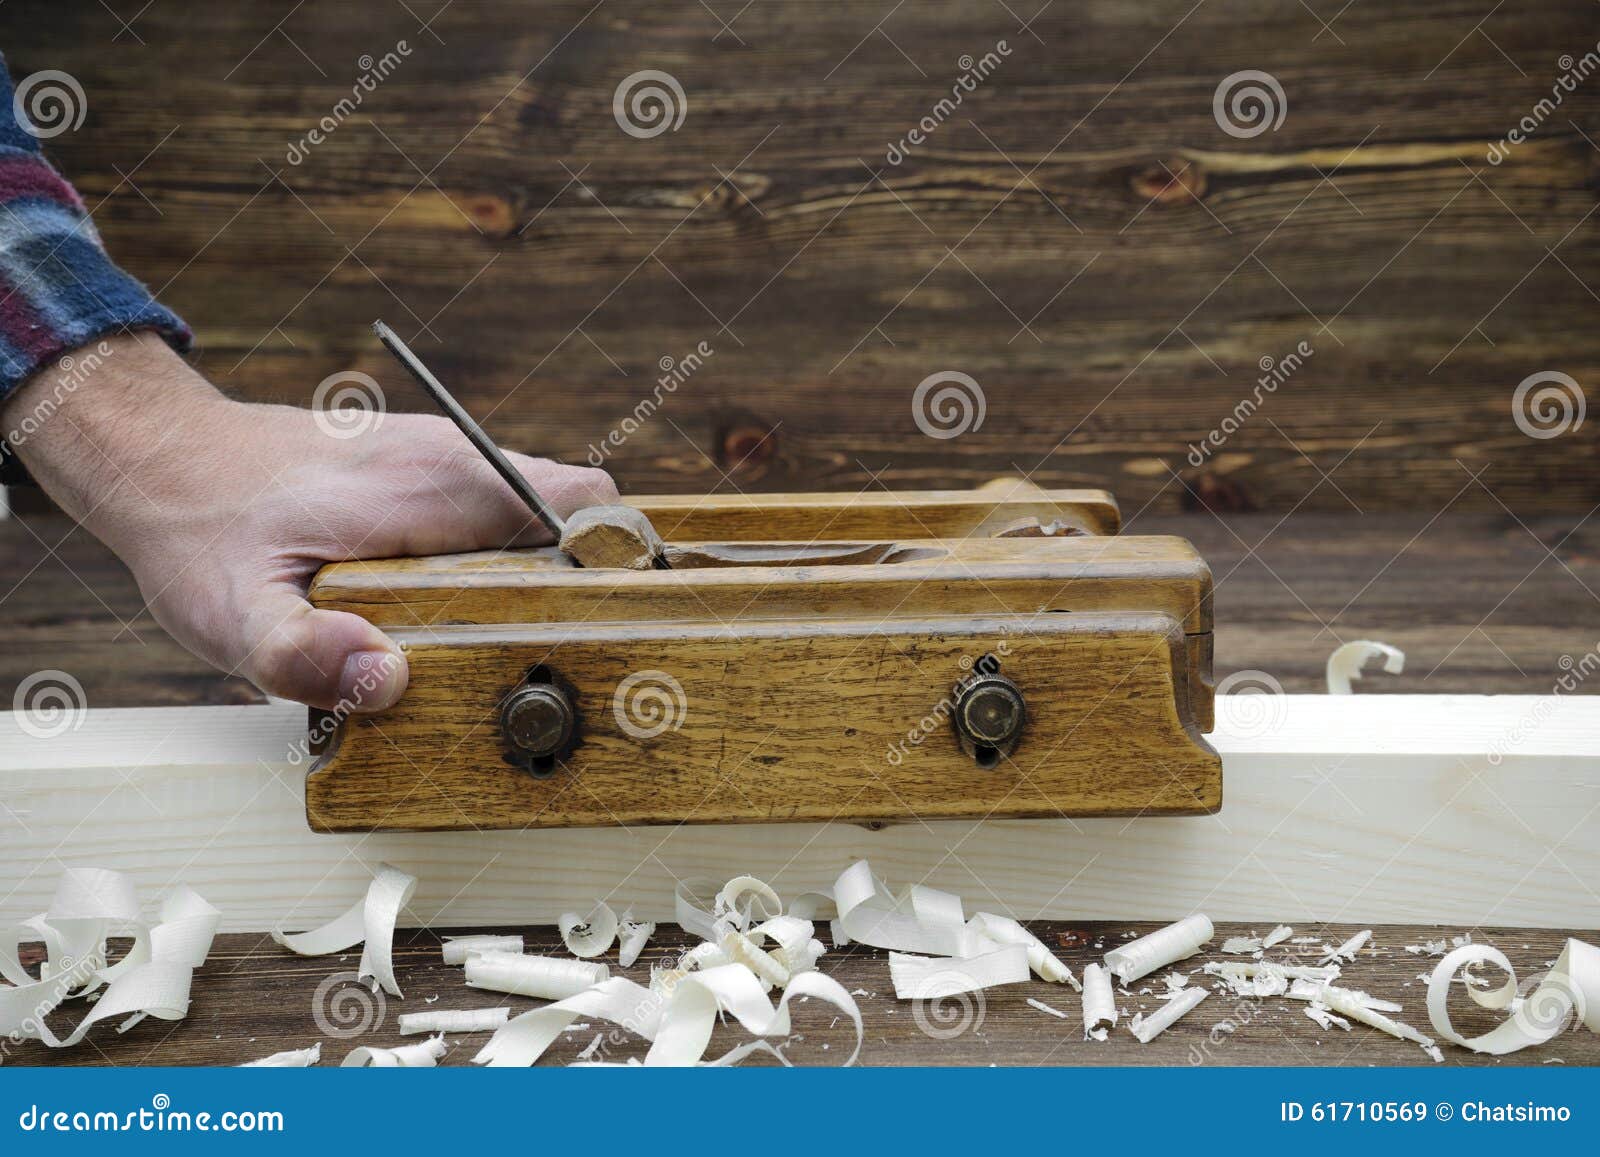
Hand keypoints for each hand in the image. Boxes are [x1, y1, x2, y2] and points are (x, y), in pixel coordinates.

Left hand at [2, 332, 617, 710]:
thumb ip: (301, 653)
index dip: (615, 565)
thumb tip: (386, 682)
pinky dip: (500, 568)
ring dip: (538, 584)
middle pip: (577, 522)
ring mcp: (449, 466)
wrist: (164, 460)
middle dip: (579, 593)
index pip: (586, 504)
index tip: (601, 629)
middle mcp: (459, 464)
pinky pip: (501, 521)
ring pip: (542, 523)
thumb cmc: (199, 530)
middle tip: (547, 664)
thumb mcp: (231, 612)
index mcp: (440, 485)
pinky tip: (453, 618)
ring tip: (499, 650)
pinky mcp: (432, 480)